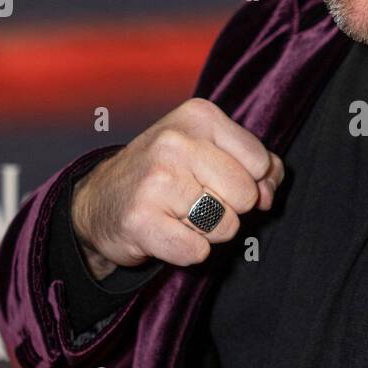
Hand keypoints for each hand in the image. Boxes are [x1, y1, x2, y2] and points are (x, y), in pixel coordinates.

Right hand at [71, 97, 284, 279]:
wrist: (99, 200)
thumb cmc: (167, 174)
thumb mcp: (213, 151)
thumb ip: (258, 165)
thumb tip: (268, 195)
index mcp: (199, 116)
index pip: (260, 162)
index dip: (250, 181)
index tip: (219, 180)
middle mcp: (175, 141)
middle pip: (246, 196)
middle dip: (229, 208)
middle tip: (195, 200)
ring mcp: (156, 180)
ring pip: (225, 226)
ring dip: (207, 231)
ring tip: (178, 214)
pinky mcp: (140, 219)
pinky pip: (197, 251)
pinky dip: (187, 250)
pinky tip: (166, 231)